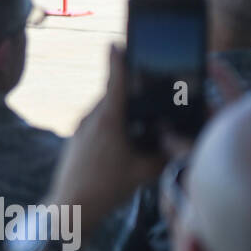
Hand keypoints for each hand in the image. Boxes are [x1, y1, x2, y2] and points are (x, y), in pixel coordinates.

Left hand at [45, 45, 169, 227]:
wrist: (70, 208)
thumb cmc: (107, 189)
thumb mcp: (144, 172)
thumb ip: (164, 154)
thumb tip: (180, 142)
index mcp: (108, 120)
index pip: (115, 82)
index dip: (118, 61)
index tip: (117, 42)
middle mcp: (91, 119)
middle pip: (114, 97)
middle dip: (130, 93)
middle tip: (149, 88)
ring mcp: (81, 128)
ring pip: (105, 112)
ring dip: (121, 113)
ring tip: (141, 120)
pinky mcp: (76, 139)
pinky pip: (97, 124)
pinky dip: (112, 126)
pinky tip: (124, 141)